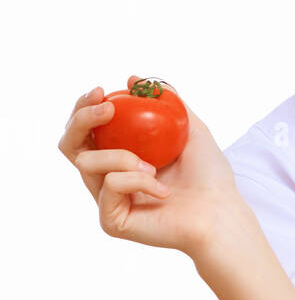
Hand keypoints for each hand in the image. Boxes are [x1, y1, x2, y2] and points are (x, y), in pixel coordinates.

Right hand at [57, 79, 243, 257]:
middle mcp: (109, 179)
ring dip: (121, 156)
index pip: (87, 130)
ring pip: (87, 163)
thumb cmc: (210, 176)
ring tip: (154, 167)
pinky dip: (136, 181)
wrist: (220, 213)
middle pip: (70, 145)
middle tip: (107, 110)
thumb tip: (132, 78)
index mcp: (121, 157)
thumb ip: (166, 101)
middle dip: (81, 120)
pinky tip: (163, 192)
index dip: (84, 108)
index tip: (101, 91)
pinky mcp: (111, 221)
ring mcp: (108, 201)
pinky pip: (109, 186)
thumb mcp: (190, 128)